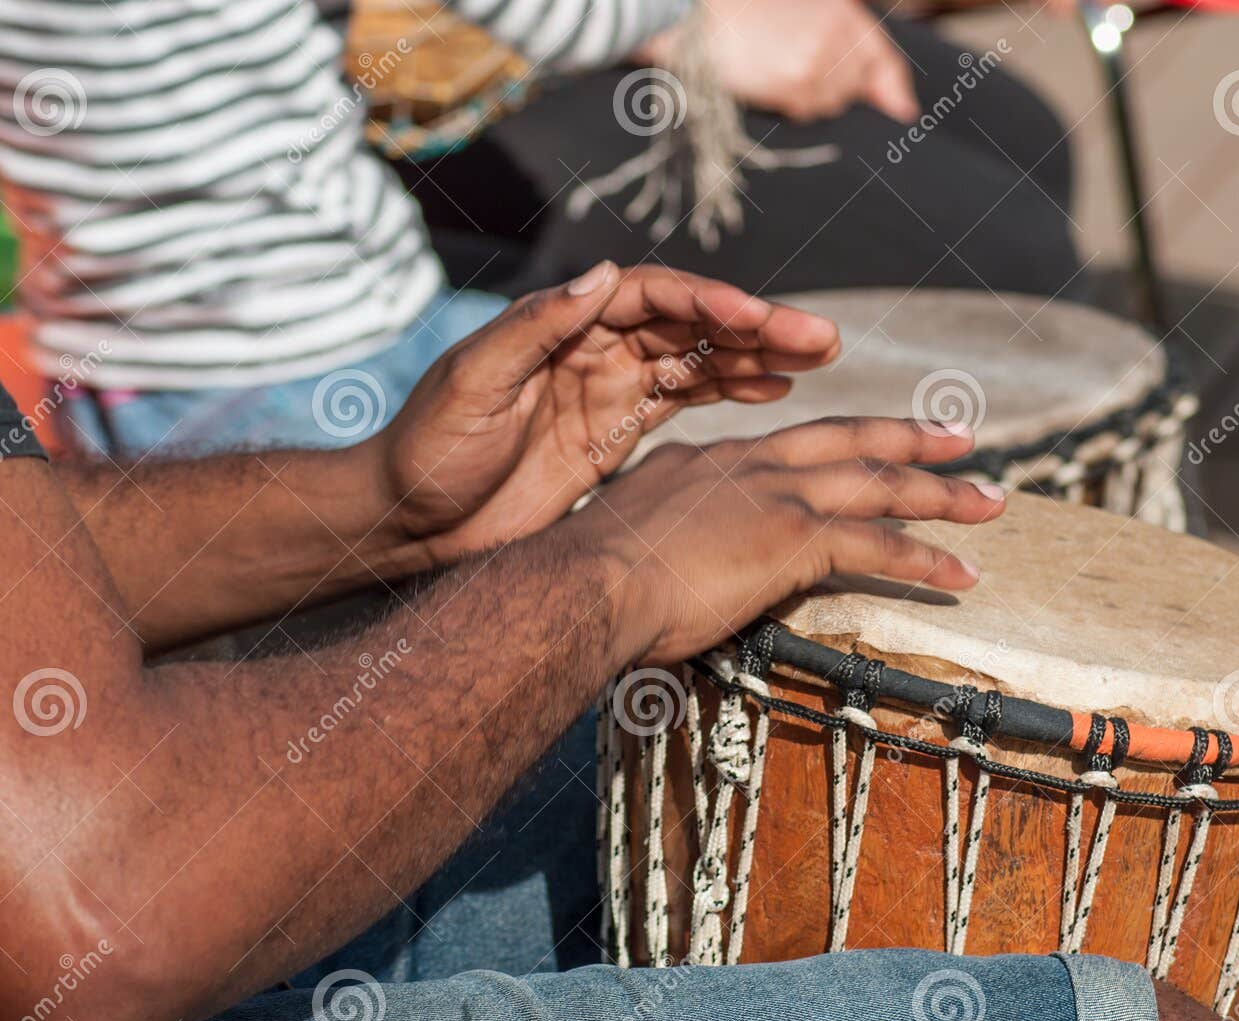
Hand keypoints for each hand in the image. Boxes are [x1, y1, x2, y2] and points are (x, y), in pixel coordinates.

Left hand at [372, 262, 840, 564]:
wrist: (412, 521)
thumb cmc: (427, 449)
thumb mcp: (473, 382)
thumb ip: (535, 327)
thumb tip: (602, 274)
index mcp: (561, 325)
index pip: (649, 297)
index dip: (707, 300)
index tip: (756, 314)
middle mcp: (593, 347)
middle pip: (690, 323)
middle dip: (756, 325)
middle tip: (819, 335)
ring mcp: (610, 389)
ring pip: (699, 359)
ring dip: (757, 356)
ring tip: (817, 356)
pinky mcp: (617, 433)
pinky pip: (687, 402)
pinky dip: (732, 393)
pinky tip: (775, 391)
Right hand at [568, 416, 1006, 665]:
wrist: (584, 581)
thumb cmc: (593, 578)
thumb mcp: (637, 538)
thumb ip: (674, 537)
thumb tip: (681, 562)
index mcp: (712, 460)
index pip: (792, 445)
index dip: (840, 443)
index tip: (870, 444)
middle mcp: (750, 464)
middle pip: (850, 441)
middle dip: (911, 440)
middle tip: (960, 439)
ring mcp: (776, 494)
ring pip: (879, 485)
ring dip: (942, 494)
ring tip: (990, 503)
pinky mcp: (794, 535)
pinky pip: (878, 544)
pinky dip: (926, 558)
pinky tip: (961, 571)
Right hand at [642, 0, 917, 123]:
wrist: (698, 14)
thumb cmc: (740, 12)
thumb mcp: (798, 14)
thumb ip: (843, 46)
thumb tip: (900, 104)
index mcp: (840, 10)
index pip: (881, 57)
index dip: (890, 88)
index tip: (901, 111)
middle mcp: (838, 31)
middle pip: (853, 86)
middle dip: (831, 89)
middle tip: (792, 73)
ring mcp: (821, 57)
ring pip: (831, 102)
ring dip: (807, 97)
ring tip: (775, 70)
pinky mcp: (799, 80)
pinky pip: (808, 110)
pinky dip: (790, 105)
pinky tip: (768, 81)